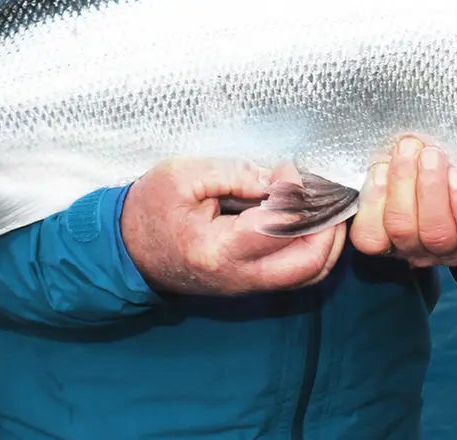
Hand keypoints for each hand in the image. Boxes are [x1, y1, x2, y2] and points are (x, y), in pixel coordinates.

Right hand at [121, 159, 346, 295]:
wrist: (127, 248)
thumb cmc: (152, 207)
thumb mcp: (185, 175)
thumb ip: (238, 173)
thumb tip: (282, 180)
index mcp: (218, 250)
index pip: (278, 227)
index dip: (294, 194)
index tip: (287, 170)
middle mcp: (239, 277)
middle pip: (309, 264)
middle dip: (330, 227)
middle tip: (329, 195)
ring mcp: (247, 286)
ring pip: (309, 275)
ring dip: (327, 241)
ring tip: (325, 205)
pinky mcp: (250, 284)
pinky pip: (296, 274)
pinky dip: (314, 248)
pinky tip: (310, 220)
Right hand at [351, 137, 456, 265]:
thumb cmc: (439, 183)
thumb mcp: (410, 176)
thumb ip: (393, 169)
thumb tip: (387, 145)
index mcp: (392, 237)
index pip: (369, 238)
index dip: (372, 202)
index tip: (379, 167)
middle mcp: (418, 250)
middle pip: (402, 227)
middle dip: (402, 182)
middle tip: (408, 146)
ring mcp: (450, 251)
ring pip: (434, 230)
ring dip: (431, 187)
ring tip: (432, 154)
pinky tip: (456, 174)